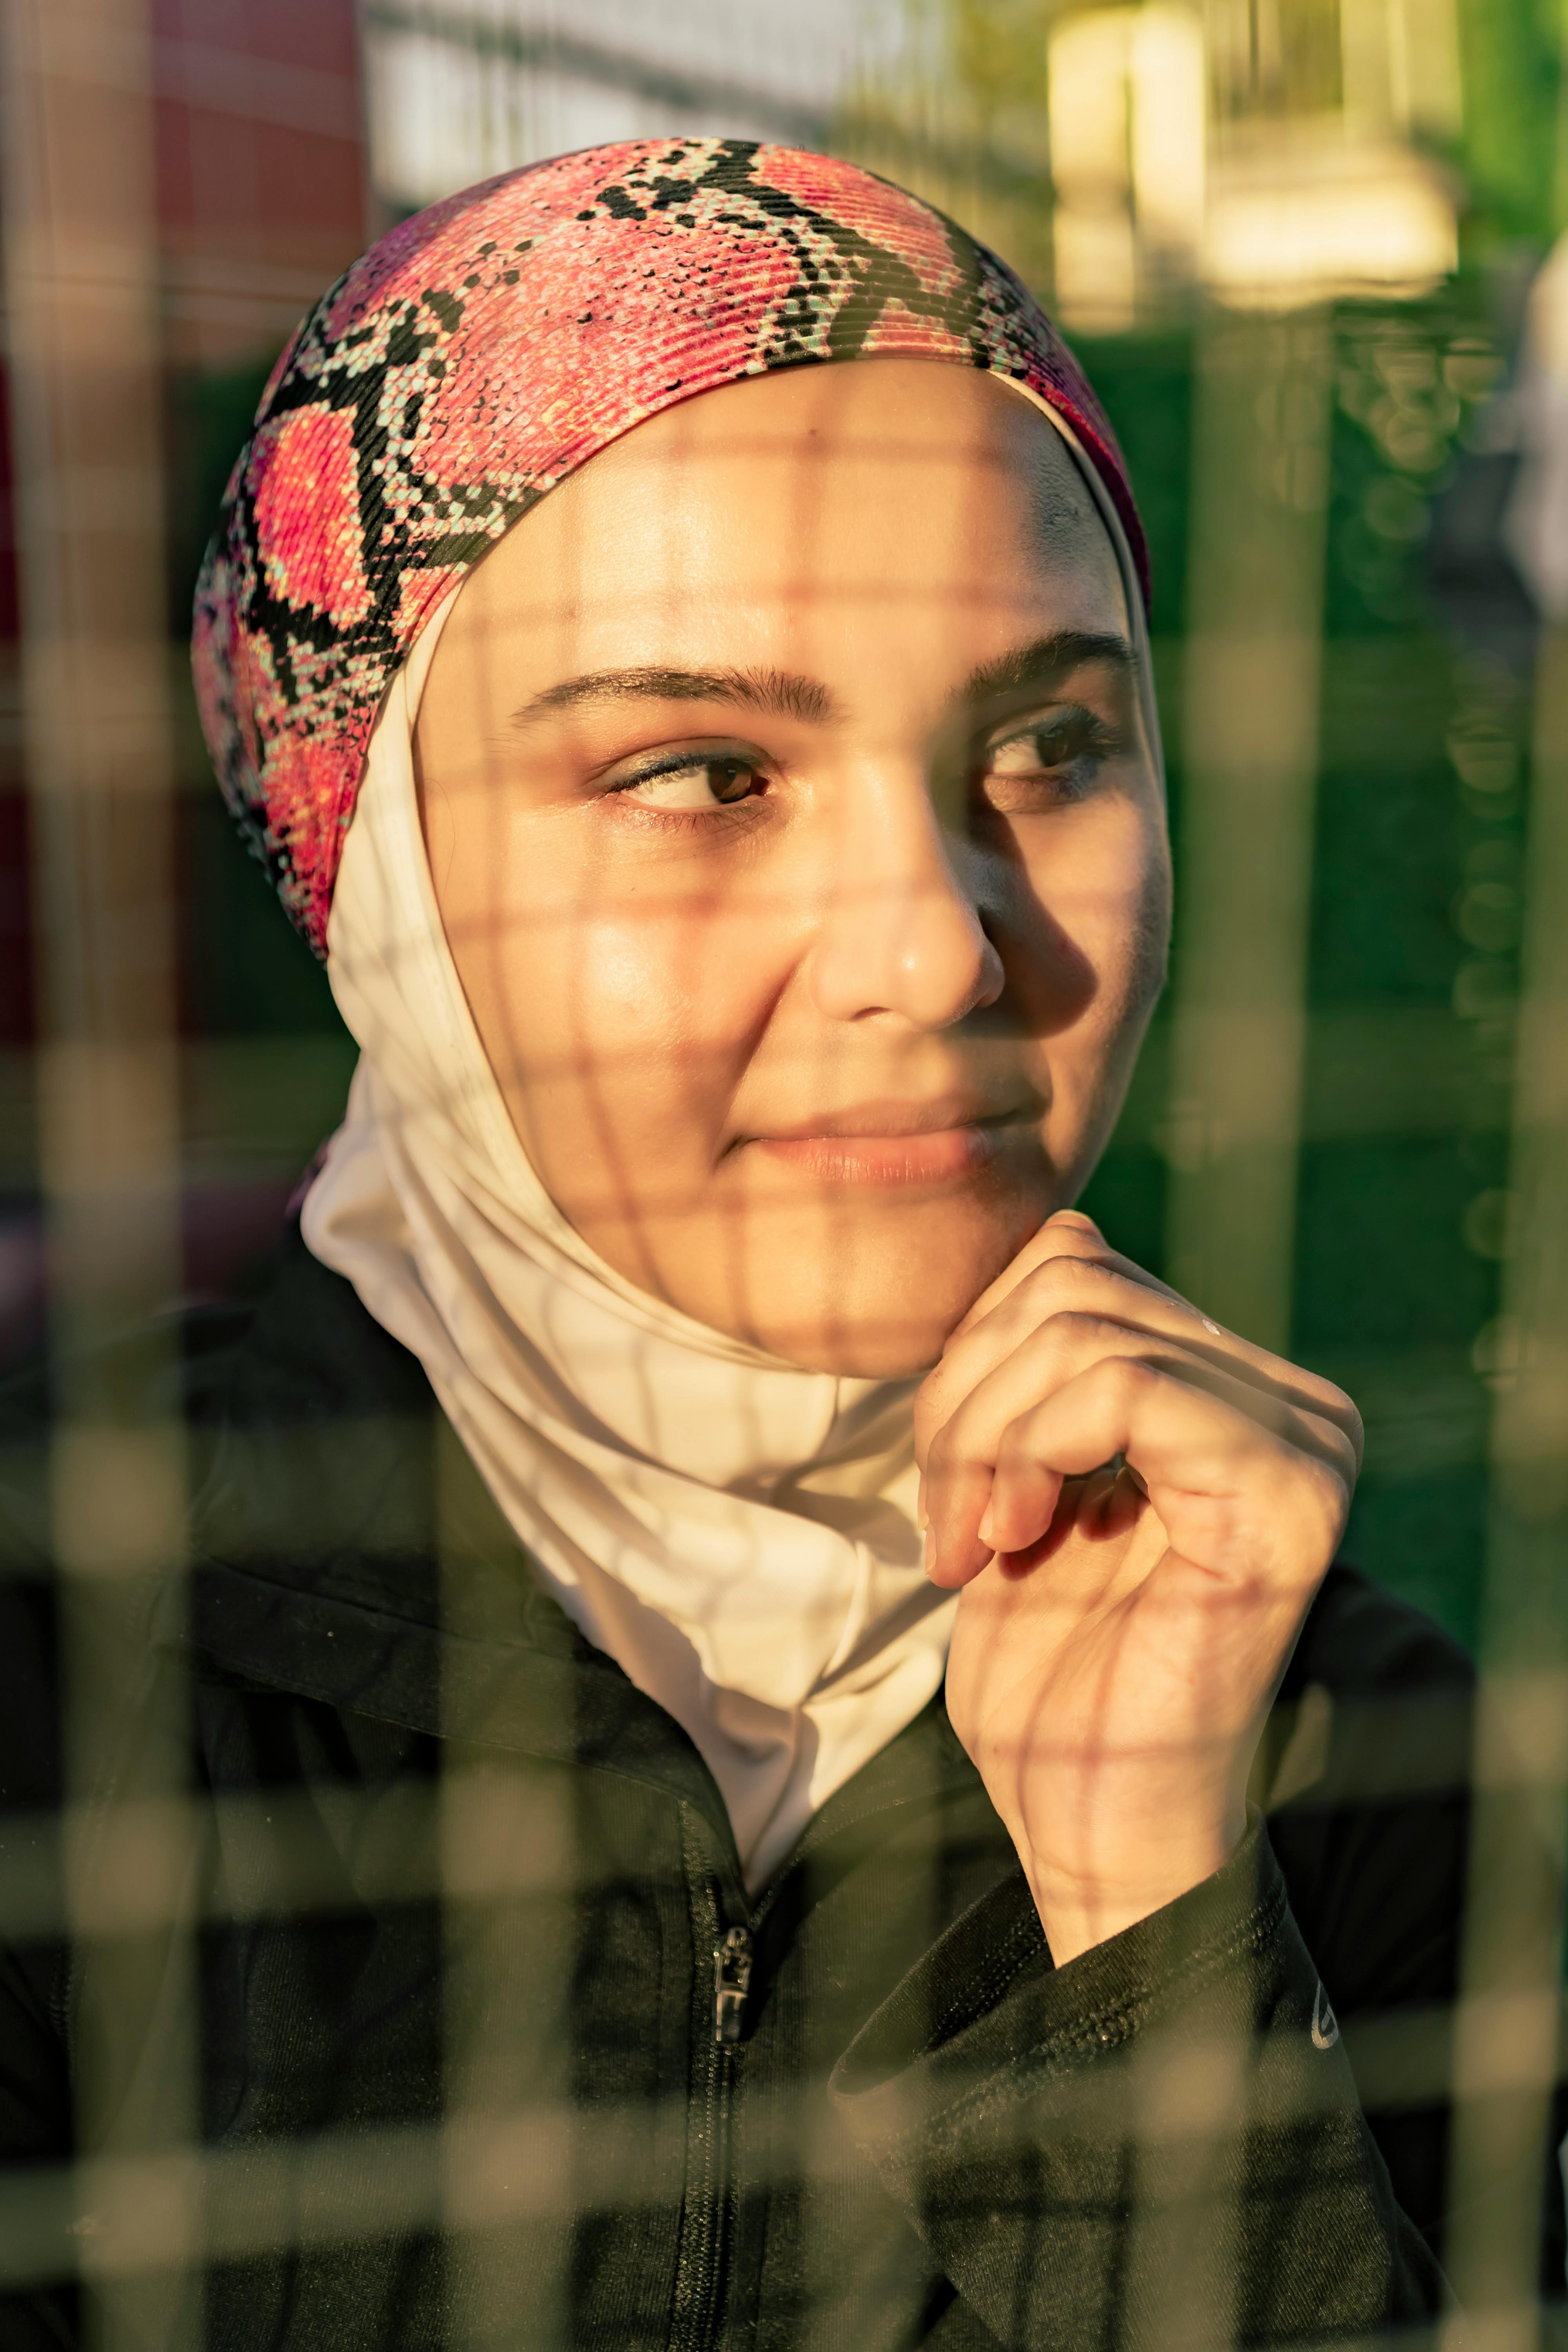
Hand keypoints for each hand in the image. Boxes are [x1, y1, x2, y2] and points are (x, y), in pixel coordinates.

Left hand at [917, 1211, 1360, 1964]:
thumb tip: (1049, 1241)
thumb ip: (1051, 1361)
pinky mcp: (1286, 1499)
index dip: (974, 1350)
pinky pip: (1125, 1385)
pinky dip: (1027, 1450)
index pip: (1075, 1262)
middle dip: (966, 1391)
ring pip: (1082, 1324)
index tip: (948, 1478)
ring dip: (981, 1429)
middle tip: (947, 1517)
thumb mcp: (1029, 1472)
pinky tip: (1013, 1539)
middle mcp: (1296, 1401)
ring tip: (973, 1536)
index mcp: (1238, 1386)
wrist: (1092, 1816)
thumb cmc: (1054, 1669)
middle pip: (1072, 1279)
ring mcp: (1303, 1444)